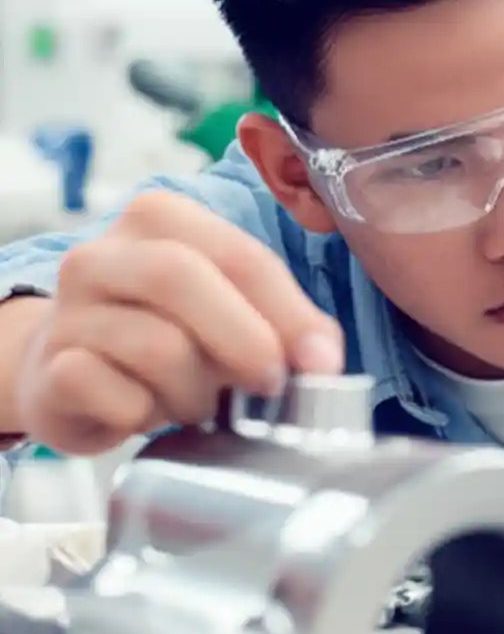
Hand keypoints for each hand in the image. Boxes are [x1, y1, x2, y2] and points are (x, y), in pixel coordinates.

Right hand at [15, 191, 344, 454]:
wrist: (70, 375)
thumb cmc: (166, 336)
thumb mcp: (230, 314)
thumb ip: (282, 322)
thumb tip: (322, 359)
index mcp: (160, 219)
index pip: (239, 253)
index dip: (289, 311)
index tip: (322, 361)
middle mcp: (103, 254)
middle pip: (180, 276)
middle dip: (244, 338)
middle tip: (271, 384)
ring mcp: (69, 311)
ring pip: (155, 346)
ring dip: (197, 391)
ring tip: (199, 403)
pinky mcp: (50, 371)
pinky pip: (116, 396)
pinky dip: (147, 415)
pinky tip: (146, 412)